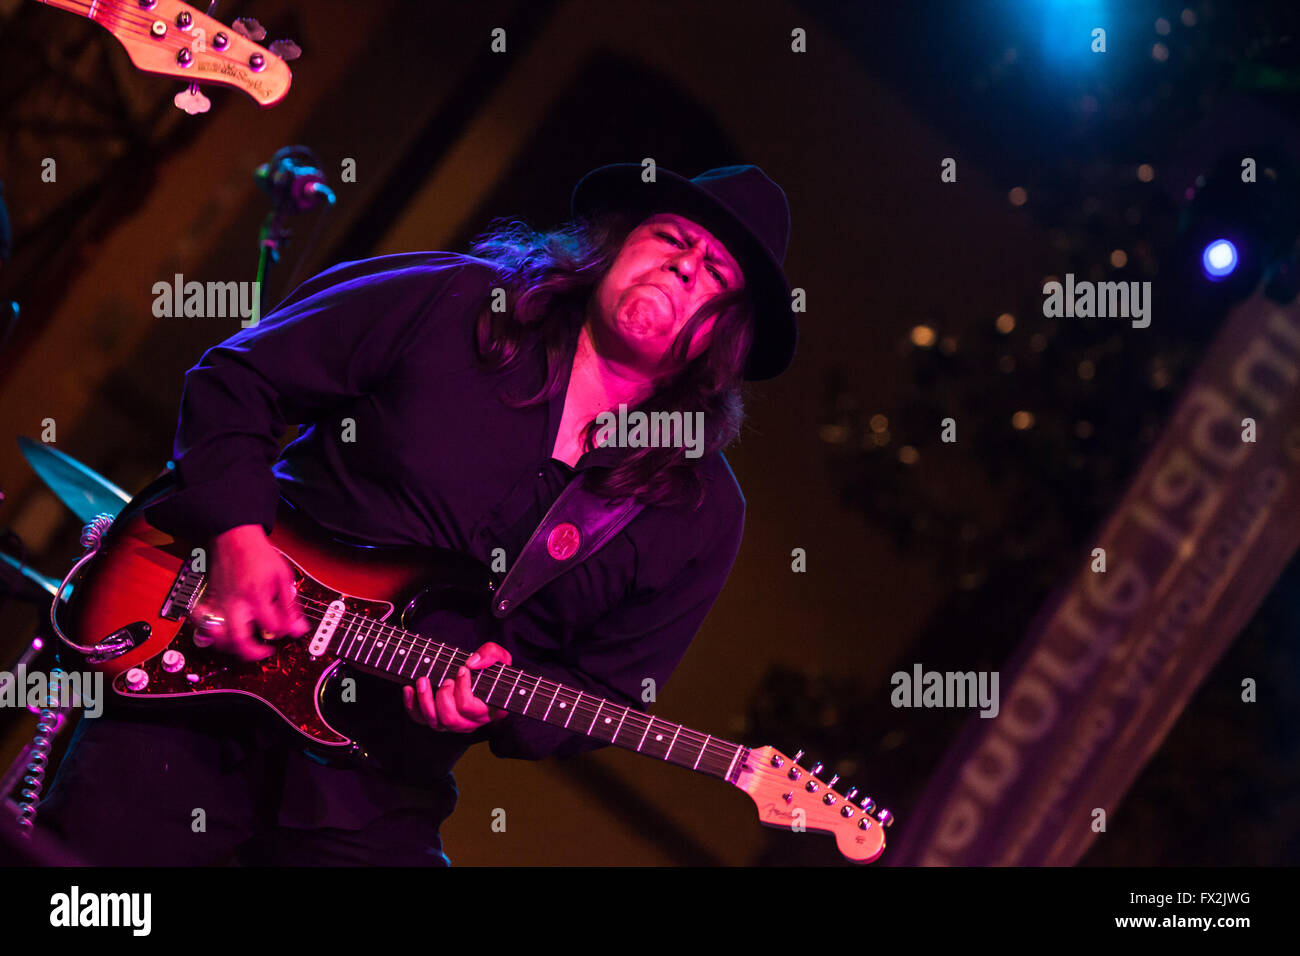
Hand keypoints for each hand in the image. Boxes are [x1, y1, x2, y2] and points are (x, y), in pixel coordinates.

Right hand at [190, 524, 310, 661]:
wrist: (236, 539)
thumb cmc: (258, 555)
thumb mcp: (283, 578)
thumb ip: (290, 606)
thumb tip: (298, 628)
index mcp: (256, 597)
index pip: (272, 627)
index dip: (284, 631)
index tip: (289, 628)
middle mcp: (236, 604)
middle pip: (239, 641)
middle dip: (253, 653)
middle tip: (264, 652)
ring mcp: (220, 604)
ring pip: (219, 638)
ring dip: (232, 647)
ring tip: (246, 645)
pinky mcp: (211, 602)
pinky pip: (205, 625)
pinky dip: (213, 634)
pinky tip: (225, 634)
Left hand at [403, 641, 511, 731]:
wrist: (480, 675)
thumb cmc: (492, 670)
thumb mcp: (500, 657)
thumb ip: (491, 654)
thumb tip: (472, 663)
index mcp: (488, 711)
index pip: (470, 709)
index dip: (463, 689)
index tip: (462, 670)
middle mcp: (470, 722)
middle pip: (451, 720)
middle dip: (444, 697)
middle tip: (446, 679)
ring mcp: (452, 724)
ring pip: (435, 723)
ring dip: (425, 700)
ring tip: (422, 680)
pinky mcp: (436, 719)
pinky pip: (420, 719)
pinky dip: (411, 705)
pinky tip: (409, 688)